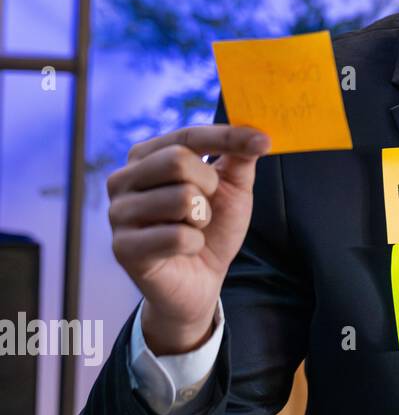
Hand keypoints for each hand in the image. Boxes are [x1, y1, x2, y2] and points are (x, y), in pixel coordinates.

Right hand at [107, 125, 269, 354]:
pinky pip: (177, 236)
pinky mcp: (123, 248)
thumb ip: (239, 159)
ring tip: (192, 228)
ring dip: (202, 218)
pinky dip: (194, 244)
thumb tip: (256, 134)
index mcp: (146, 157)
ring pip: (180, 198)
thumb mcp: (232, 189)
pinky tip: (184, 249)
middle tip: (206, 206)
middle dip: (209, 185)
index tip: (265, 142)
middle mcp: (123, 180)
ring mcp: (117, 214)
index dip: (228, 137)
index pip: (188, 135)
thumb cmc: (211, 228)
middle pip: (177, 161)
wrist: (199, 281)